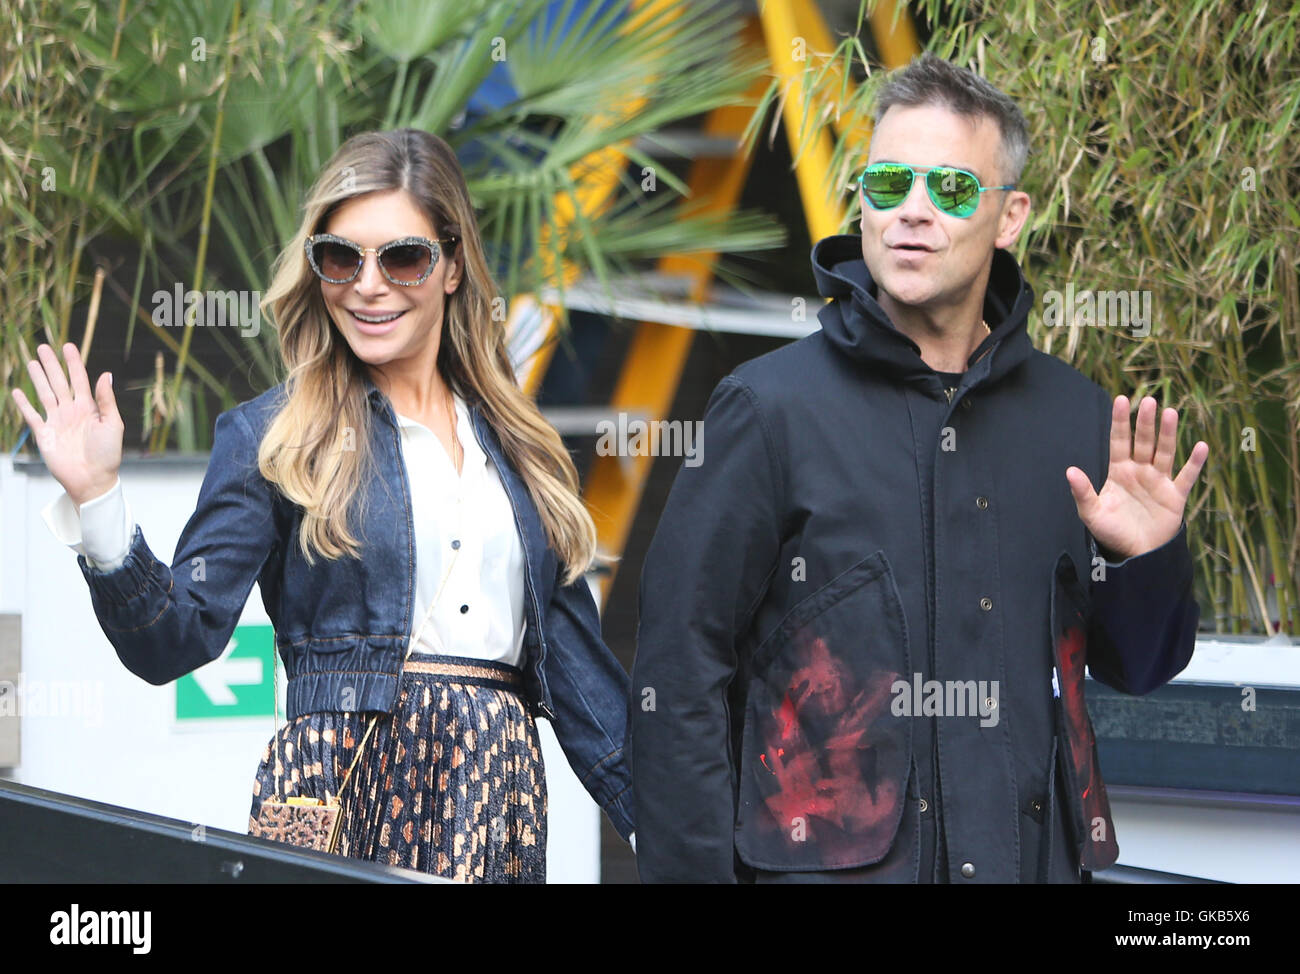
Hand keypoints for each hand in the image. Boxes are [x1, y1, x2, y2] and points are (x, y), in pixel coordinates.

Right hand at [10, 342, 123, 506]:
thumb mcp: (113, 424)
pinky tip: (18, 391)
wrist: (92, 479)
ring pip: (45, 394)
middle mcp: (71, 412)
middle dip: (51, 365)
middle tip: (43, 347)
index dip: (74, 363)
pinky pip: (31, 415)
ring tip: (32, 361)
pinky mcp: (44, 435)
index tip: (68, 346)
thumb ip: (106, 401)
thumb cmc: (107, 454)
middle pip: (59, 383)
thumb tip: (105, 374)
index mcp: (89, 408)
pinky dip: (24, 404)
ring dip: (38, 378)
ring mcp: (57, 422)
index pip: (80, 380)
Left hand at [1066, 395, 1208, 559]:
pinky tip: (1200, 446)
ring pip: (1164, 452)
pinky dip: (1194, 462)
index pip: (1119, 441)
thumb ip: (1083, 492)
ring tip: (1170, 413)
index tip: (1120, 399)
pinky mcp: (1175, 496)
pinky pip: (1187, 476)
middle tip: (1149, 401)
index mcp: (1119, 471)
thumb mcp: (1092, 513)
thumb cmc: (1112, 532)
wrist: (1136, 554)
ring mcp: (1159, 481)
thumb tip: (1069, 471)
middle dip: (1145, 422)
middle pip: (1143, 442)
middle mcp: (1140, 471)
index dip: (1119, 422)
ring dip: (1168, 434)